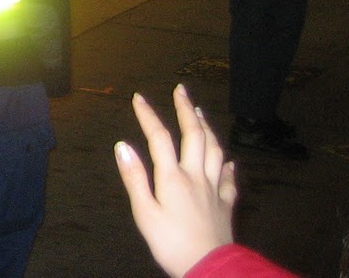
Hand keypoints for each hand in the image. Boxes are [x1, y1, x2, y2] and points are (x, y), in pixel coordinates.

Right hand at [114, 85, 235, 277]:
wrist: (211, 268)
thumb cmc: (171, 243)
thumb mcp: (144, 213)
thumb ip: (134, 178)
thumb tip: (122, 145)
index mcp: (173, 177)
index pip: (160, 138)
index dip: (149, 115)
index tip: (139, 97)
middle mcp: (196, 177)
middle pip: (194, 136)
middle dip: (186, 110)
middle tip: (181, 90)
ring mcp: (214, 189)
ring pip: (215, 150)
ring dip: (207, 128)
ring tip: (200, 113)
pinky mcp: (226, 205)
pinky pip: (229, 179)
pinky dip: (228, 165)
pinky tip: (228, 161)